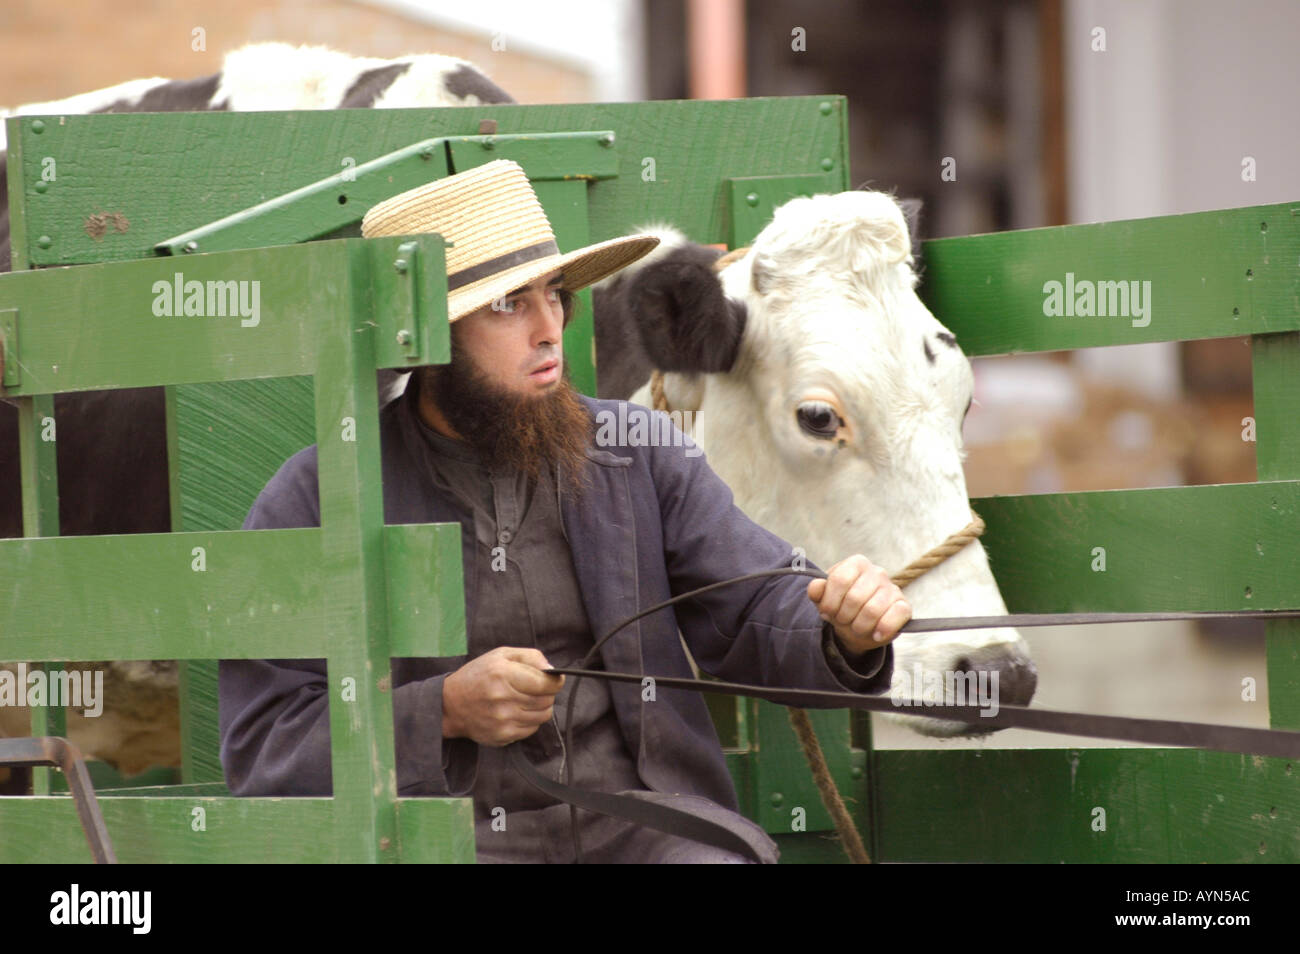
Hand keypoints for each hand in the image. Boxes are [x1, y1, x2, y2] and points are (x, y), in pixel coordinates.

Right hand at [442, 646, 564, 746]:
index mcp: (503, 674)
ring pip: (543, 716)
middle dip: (547, 693)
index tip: (553, 679)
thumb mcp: (501, 655)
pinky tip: (517, 712)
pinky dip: (530, 720)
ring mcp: (503, 720)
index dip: (555, 681)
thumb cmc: (478, 676)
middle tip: (536, 689)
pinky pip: (532, 729)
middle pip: (547, 700)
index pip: (546, 683)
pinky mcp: (503, 735)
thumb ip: (530, 657)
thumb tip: (553, 670)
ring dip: (540, 707)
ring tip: (525, 700)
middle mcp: (503, 698)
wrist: (451, 705)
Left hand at [806, 554, 910, 654]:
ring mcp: (892, 588)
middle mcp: (877, 572)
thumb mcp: (824, 599)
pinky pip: (895, 616)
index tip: (827, 612)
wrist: (859, 626)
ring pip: (872, 610)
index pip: (839, 579)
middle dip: (843, 616)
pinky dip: (882, 629)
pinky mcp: (904, 606)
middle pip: (854, 597)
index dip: (830, 601)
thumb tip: (816, 586)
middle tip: (842, 621)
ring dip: (859, 626)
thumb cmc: (841, 607)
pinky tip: (875, 634)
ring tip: (856, 628)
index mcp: (856, 563)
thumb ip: (817, 591)